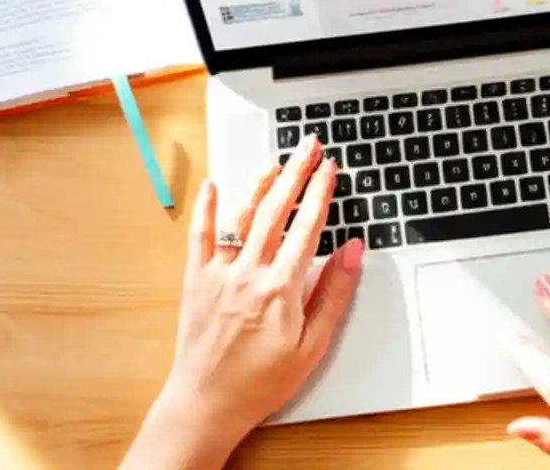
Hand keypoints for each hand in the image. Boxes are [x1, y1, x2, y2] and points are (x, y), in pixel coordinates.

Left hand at [121, 136, 363, 468]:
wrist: (208, 404)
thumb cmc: (262, 382)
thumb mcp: (313, 345)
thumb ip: (334, 294)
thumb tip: (353, 252)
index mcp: (282, 288)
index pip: (307, 226)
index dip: (321, 192)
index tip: (330, 168)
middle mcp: (249, 272)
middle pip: (277, 210)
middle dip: (296, 172)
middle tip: (310, 146)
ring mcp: (219, 273)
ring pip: (242, 216)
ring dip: (261, 184)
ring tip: (277, 161)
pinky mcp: (196, 280)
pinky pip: (200, 236)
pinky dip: (207, 208)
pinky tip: (214, 186)